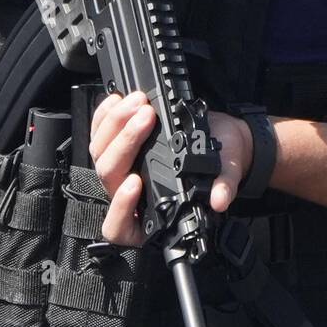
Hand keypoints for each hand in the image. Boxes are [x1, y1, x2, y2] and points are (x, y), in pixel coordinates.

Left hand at [88, 90, 253, 246]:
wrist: (220, 135)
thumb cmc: (220, 159)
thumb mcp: (227, 170)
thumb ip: (223, 185)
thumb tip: (220, 199)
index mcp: (152, 214)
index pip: (121, 226)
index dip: (121, 208)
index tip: (136, 182)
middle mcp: (131, 194)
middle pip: (109, 175)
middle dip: (125, 142)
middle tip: (148, 117)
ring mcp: (122, 168)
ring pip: (100, 152)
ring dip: (116, 123)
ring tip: (140, 102)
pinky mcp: (116, 145)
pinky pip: (98, 133)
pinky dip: (106, 115)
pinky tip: (119, 100)